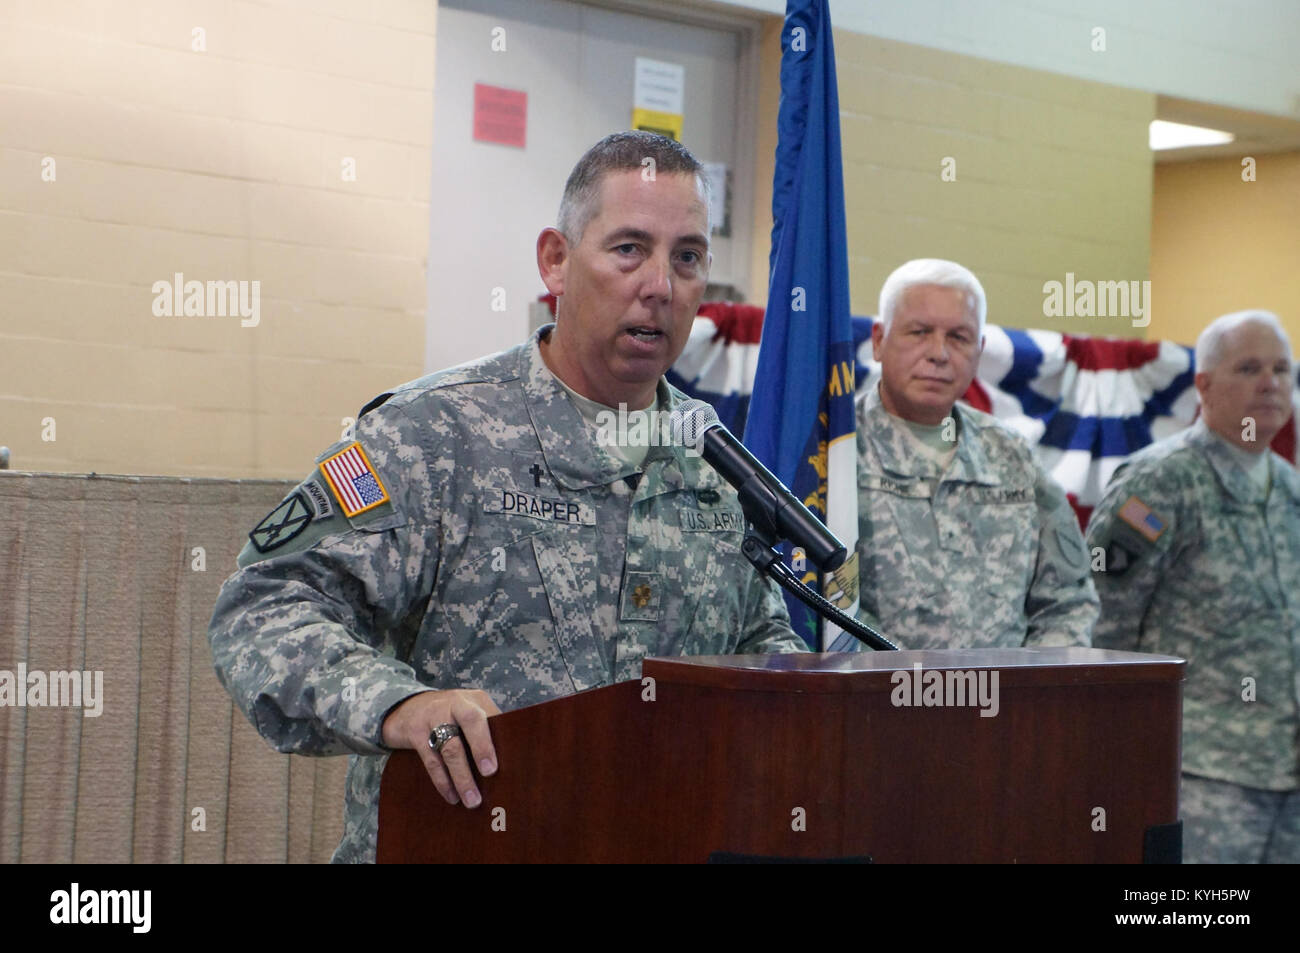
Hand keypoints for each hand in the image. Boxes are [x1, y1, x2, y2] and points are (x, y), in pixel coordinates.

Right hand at [382, 689, 500, 807]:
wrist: (406, 707)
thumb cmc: (449, 716)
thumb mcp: (469, 712)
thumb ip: (487, 729)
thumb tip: (509, 762)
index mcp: (474, 700)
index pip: (490, 715)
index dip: (495, 737)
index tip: (497, 764)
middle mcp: (455, 703)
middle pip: (471, 721)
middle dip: (481, 748)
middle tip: (489, 774)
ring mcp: (433, 716)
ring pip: (450, 747)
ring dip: (461, 776)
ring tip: (472, 800)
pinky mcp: (415, 732)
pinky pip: (431, 760)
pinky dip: (442, 780)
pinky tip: (451, 796)